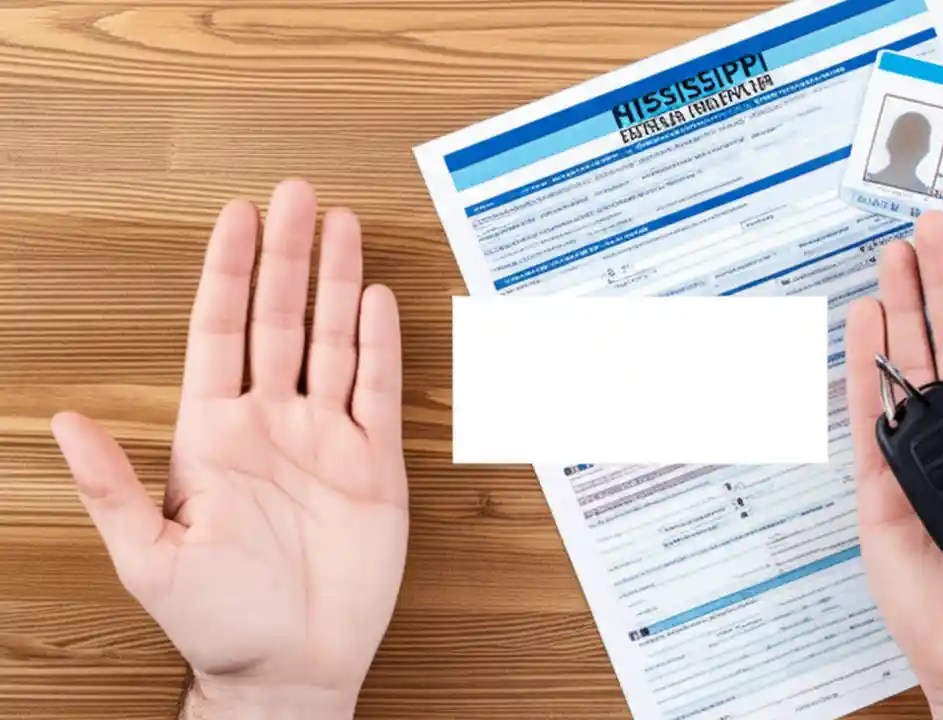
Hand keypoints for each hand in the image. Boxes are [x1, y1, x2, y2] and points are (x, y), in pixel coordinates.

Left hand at [51, 180, 408, 718]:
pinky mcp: (373, 463)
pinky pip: (380, 390)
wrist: (291, 666)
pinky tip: (377, 302)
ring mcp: (325, 438)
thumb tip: (63, 422)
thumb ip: (112, 486)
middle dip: (289, 256)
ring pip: (334, 342)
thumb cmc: (217, 619)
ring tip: (341, 227)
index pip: (220, 331)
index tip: (239, 215)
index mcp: (213, 435)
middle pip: (280, 320)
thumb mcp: (147, 557)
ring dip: (336, 284)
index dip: (229, 271)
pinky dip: (381, 345)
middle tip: (299, 195)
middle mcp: (270, 423)